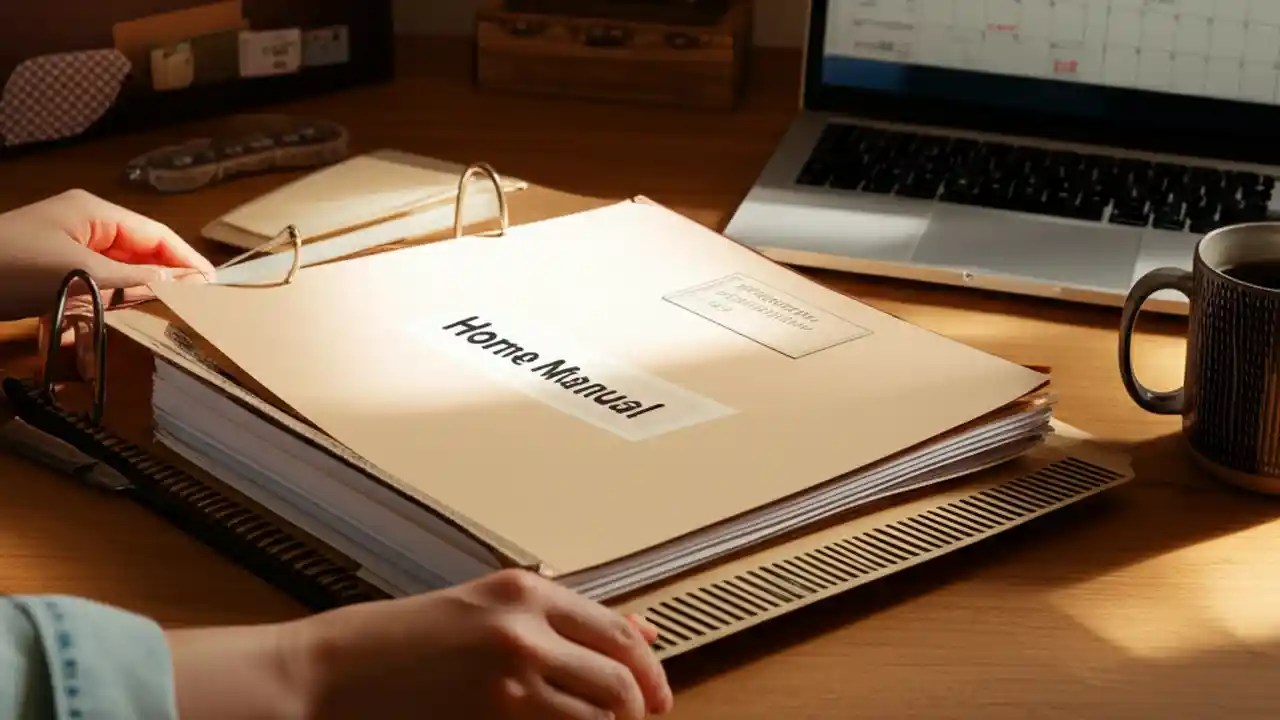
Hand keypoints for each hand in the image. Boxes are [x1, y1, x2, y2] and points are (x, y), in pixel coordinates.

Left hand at [0, 189, 214, 322]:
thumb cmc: (10, 266)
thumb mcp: (79, 273)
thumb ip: (135, 281)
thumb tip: (186, 285)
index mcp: (93, 213)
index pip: (157, 235)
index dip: (187, 261)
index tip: (214, 287)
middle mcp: (82, 226)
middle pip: (138, 254)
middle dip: (163, 281)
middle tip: (192, 308)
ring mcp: (63, 249)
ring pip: (115, 275)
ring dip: (130, 299)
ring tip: (155, 320)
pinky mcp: (46, 273)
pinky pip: (88, 290)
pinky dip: (99, 310)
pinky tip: (104, 332)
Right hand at [168, 569, 673, 719]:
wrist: (327, 674)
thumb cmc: (394, 645)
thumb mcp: (477, 613)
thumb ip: (552, 620)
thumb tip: (634, 632)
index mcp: (524, 592)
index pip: (619, 632)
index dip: (649, 671)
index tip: (656, 696)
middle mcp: (527, 627)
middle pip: (624, 680)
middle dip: (640, 711)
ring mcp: (512, 675)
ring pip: (602, 716)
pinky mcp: (496, 716)